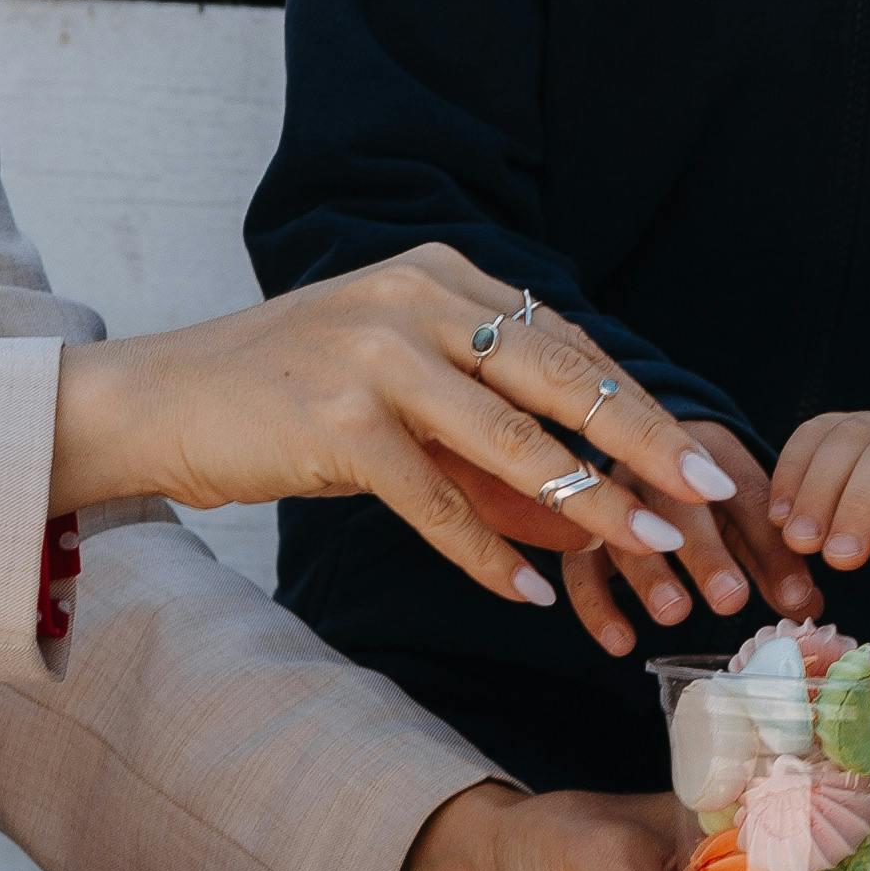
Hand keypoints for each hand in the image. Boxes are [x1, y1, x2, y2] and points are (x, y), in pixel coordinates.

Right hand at [63, 249, 737, 620]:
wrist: (159, 400)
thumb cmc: (285, 399)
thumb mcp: (396, 393)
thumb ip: (485, 435)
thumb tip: (586, 506)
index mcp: (438, 277)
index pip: (567, 343)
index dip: (642, 404)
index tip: (706, 458)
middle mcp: (413, 302)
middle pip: (560, 377)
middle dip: (646, 441)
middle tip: (711, 493)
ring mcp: (373, 357)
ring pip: (512, 439)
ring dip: (589, 502)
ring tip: (649, 550)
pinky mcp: (336, 423)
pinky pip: (436, 499)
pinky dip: (487, 552)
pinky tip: (532, 593)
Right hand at [455, 418, 823, 658]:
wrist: (634, 442)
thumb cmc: (700, 487)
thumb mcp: (743, 509)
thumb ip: (773, 557)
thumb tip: (805, 606)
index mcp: (707, 456)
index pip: (742, 494)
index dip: (766, 542)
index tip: (790, 592)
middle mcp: (653, 468)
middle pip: (677, 507)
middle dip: (705, 554)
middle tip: (731, 599)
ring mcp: (608, 496)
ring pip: (623, 532)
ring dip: (649, 575)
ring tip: (674, 613)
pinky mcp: (576, 531)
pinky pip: (579, 568)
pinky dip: (596, 606)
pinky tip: (622, 642)